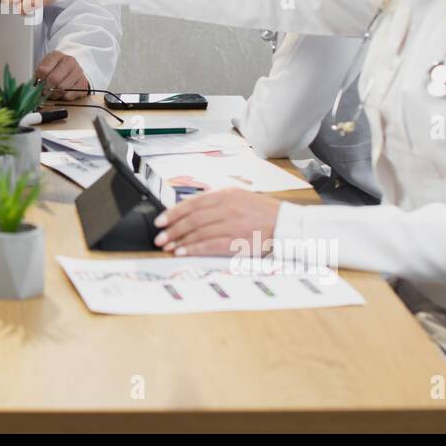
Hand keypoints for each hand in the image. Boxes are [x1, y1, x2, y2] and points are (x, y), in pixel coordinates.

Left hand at [33, 51, 88, 99]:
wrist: (75, 69)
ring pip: (62, 89)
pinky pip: (69, 96)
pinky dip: (63, 97)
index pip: (43, 70)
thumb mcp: (47, 65)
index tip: (37, 84)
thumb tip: (33, 86)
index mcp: (57, 55)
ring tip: (53, 91)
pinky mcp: (83, 84)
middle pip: (53, 80)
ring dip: (54, 94)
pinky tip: (62, 93)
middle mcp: (69, 62)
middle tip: (43, 91)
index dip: (38, 80)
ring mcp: (78, 72)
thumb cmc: (57, 68)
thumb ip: (40, 74)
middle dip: (46, 89)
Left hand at [151, 188, 280, 256]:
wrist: (286, 225)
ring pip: (198, 232)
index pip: (193, 202)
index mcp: (227, 194)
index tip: (160, 220)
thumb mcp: (239, 197)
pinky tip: (183, 252)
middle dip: (172, 228)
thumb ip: (216, 200)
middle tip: (160, 237)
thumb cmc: (263, 213)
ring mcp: (232, 224)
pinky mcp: (237, 240)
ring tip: (168, 246)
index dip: (173, 212)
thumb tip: (190, 209)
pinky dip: (193, 249)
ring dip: (180, 240)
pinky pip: (209, 245)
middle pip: (192, 218)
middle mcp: (228, 207)